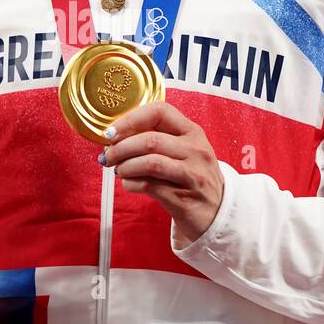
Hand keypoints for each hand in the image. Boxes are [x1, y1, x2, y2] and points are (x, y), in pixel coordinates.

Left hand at [98, 103, 224, 246]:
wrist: (215, 212)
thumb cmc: (192, 177)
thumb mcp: (183, 151)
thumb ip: (157, 139)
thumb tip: (116, 136)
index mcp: (193, 132)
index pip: (160, 111)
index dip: (131, 119)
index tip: (112, 132)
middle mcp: (196, 150)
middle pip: (151, 140)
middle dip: (121, 148)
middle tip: (108, 156)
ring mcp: (193, 174)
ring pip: (150, 162)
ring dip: (126, 166)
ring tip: (119, 170)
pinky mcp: (184, 198)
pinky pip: (150, 186)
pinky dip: (132, 184)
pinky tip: (129, 184)